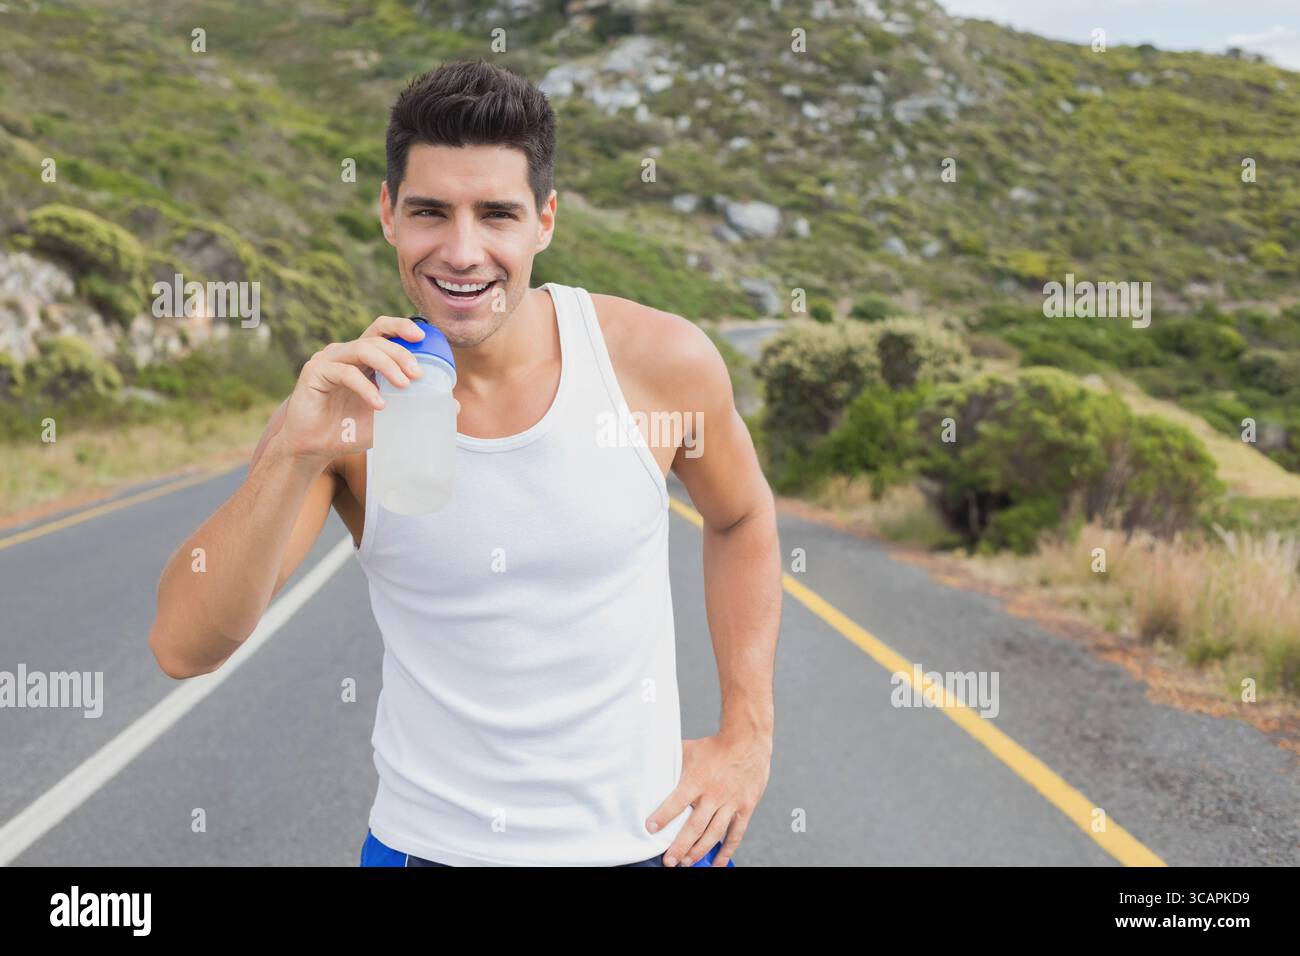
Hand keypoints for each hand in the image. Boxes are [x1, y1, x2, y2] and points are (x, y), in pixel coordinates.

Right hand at [278, 315, 426, 464]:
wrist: (315, 448)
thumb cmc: (350, 430)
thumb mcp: (389, 418)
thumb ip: (414, 408)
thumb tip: (453, 405)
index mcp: (362, 358)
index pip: (382, 331)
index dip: (401, 326)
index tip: (423, 336)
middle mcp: (345, 353)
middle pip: (377, 338)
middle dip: (402, 353)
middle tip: (419, 375)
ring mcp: (328, 360)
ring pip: (361, 349)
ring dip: (387, 365)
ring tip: (403, 386)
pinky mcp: (314, 372)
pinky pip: (345, 372)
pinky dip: (365, 387)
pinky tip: (379, 405)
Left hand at [645, 731, 770, 866]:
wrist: (747, 740)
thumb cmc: (713, 746)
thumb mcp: (688, 750)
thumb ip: (670, 762)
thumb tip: (647, 766)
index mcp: (697, 779)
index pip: (678, 800)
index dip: (664, 815)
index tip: (650, 828)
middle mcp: (714, 793)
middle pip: (695, 825)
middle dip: (680, 846)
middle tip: (669, 862)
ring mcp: (731, 802)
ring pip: (714, 833)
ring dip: (700, 851)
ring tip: (686, 862)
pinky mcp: (745, 807)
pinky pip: (736, 833)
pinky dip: (727, 850)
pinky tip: (718, 863)